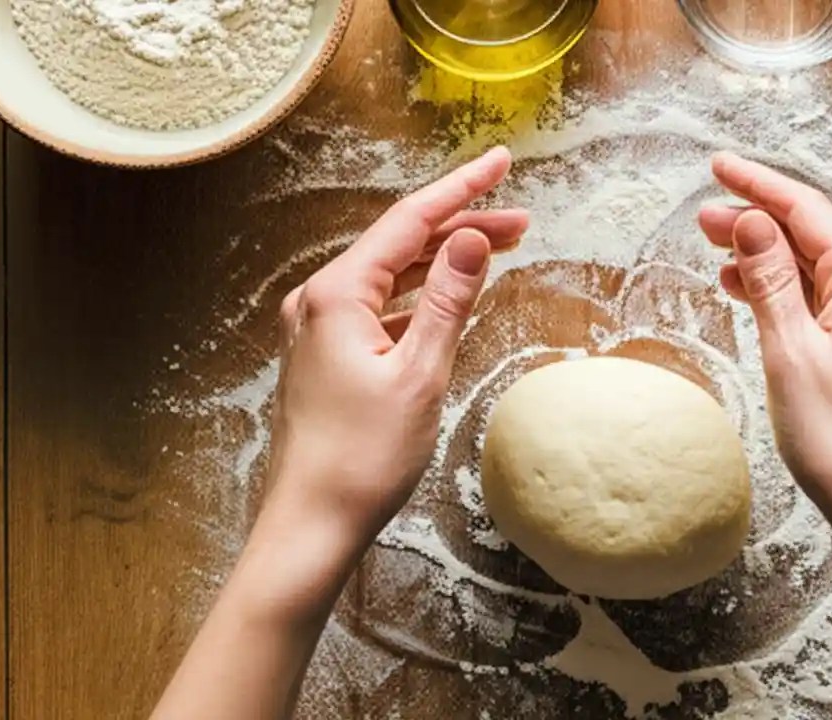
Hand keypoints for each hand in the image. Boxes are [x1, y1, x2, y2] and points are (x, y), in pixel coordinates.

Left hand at [269, 147, 525, 539]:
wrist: (311, 523)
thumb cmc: (363, 458)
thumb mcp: (420, 374)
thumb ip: (447, 301)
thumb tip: (473, 240)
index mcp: (336, 295)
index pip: (409, 223)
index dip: (461, 190)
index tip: (501, 163)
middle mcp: (318, 301)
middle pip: (400, 245)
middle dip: (460, 226)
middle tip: (521, 219)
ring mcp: (318, 330)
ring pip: (390, 277)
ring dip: (442, 263)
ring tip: (498, 250)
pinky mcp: (326, 357)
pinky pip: (378, 308)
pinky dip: (418, 297)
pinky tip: (449, 298)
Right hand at [699, 152, 831, 525]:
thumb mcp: (790, 351)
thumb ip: (770, 280)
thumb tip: (751, 222)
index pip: (806, 210)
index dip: (758, 184)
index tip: (717, 165)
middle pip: (813, 234)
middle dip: (757, 219)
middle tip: (702, 218)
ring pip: (817, 267)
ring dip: (768, 255)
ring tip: (716, 251)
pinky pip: (825, 298)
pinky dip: (786, 288)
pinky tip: (751, 292)